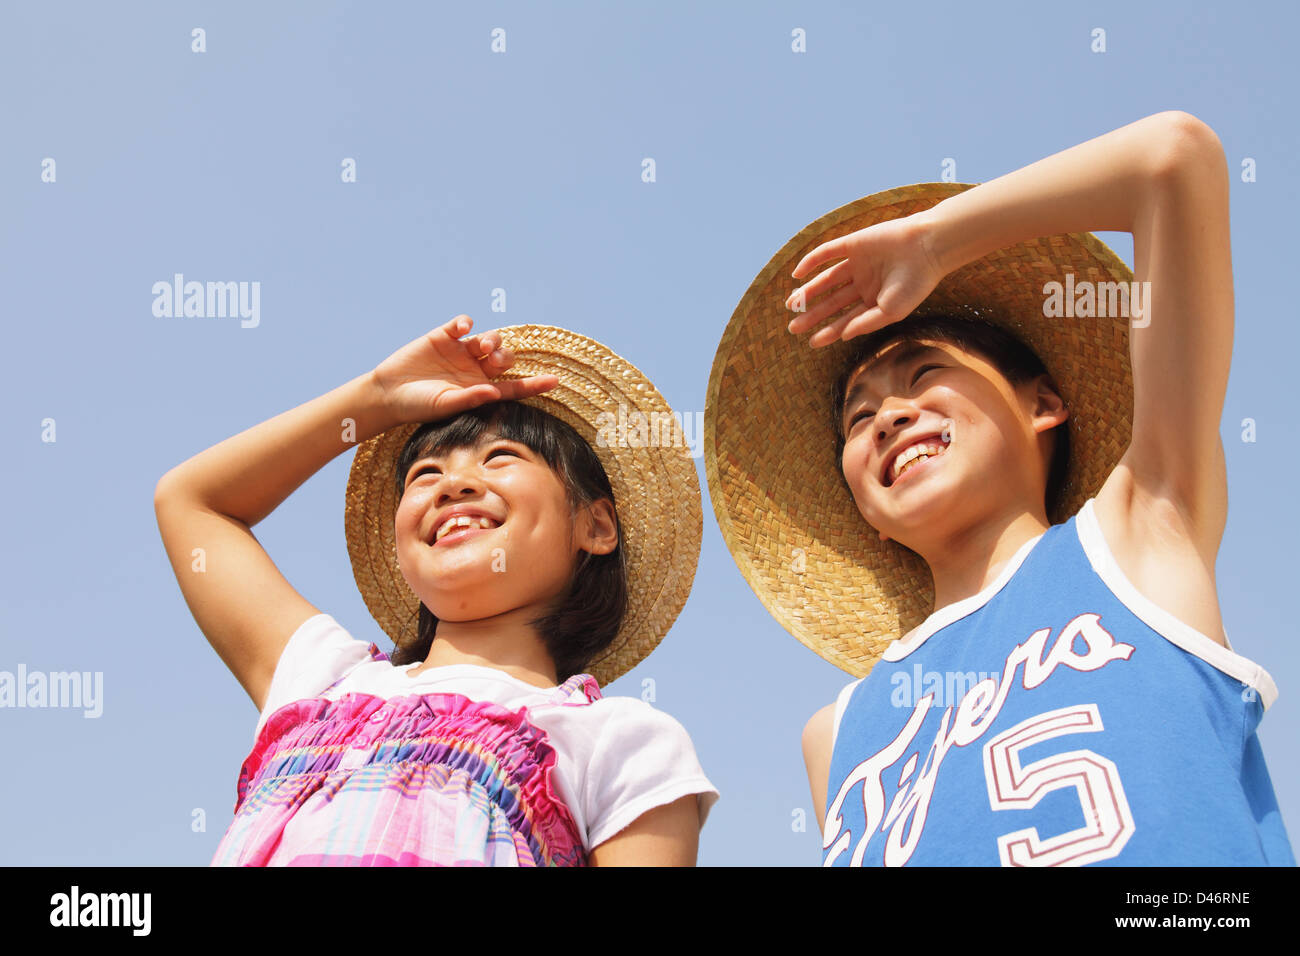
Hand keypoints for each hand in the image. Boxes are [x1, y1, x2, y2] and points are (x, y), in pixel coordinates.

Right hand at [371, 315, 558, 424]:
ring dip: (492, 339)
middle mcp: (476, 370)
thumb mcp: (445, 406)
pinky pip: (463, 324)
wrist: (389, 393)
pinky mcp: (444, 336)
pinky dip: (467, 323)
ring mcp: (461, 352)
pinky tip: (463, 328)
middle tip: (493, 359)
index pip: (514, 387)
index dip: (534, 384)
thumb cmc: (419, 406)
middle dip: (505, 356)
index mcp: (481, 390)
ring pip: (490, 339)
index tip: (556, 381)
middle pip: (505, 358)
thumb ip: (469, 398)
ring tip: (482, 345)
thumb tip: (493, 390)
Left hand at [785, 211, 945, 347]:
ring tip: (791, 304)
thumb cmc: (915, 283)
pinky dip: (811, 261)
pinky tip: (797, 274)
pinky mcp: (854, 244)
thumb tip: (843, 336)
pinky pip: (827, 252)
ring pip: (826, 280)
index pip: (846, 319)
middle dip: (813, 315)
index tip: (812, 342)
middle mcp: (864, 283)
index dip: (829, 331)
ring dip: (808, 291)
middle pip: (832, 302)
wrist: (927, 246)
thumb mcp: (891, 311)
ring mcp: (858, 263)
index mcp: (874, 301)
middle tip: (793, 328)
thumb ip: (866, 323)